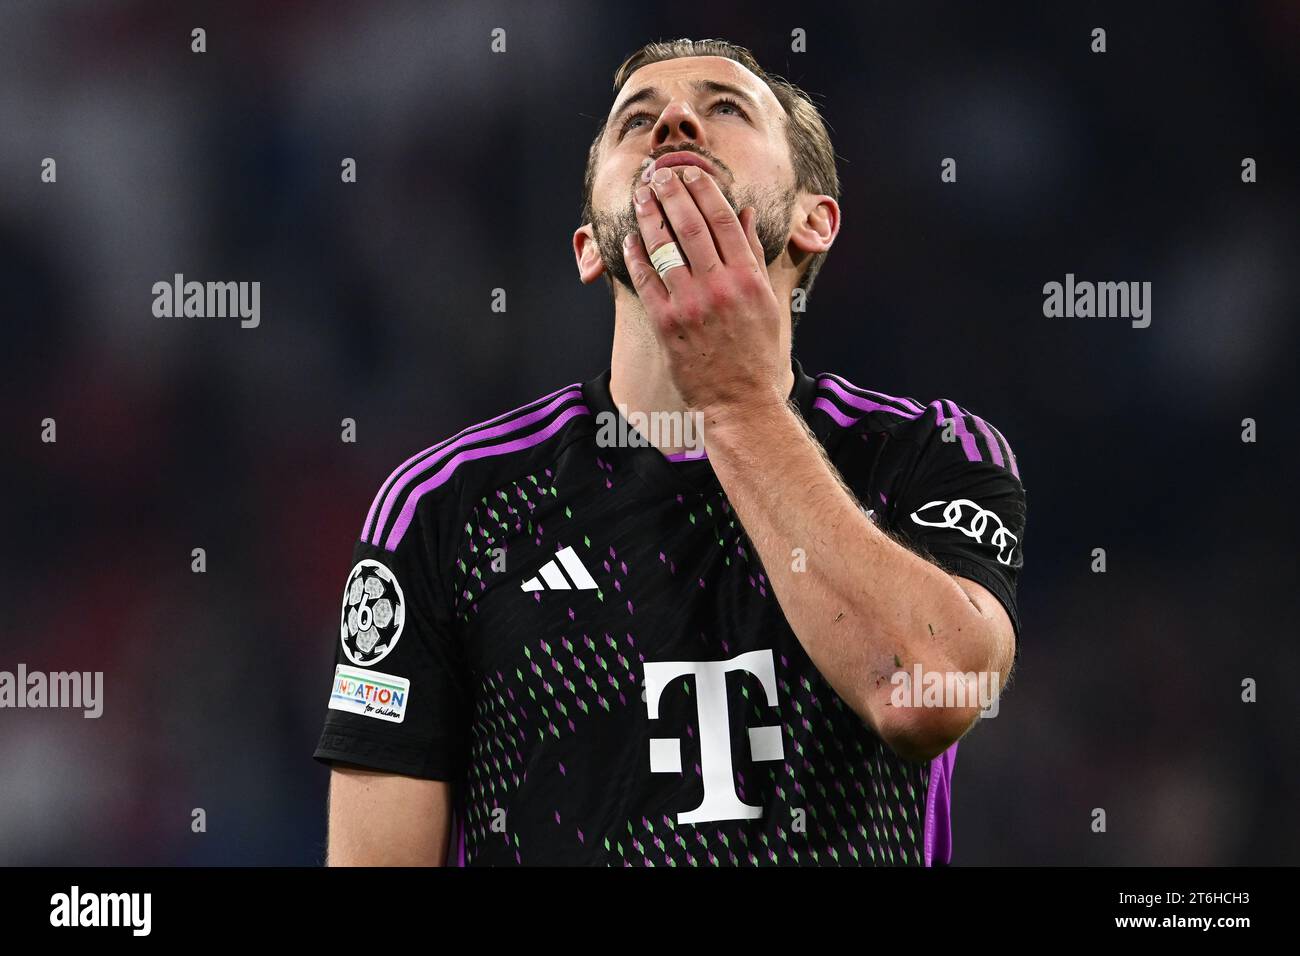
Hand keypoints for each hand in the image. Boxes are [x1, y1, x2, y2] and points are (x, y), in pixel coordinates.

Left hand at [621, 165, 787, 423]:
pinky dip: (637, 255)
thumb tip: (743, 213)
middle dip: (672, 193)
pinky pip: (646, 280)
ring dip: (649, 216)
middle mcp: (719, 286)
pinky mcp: (666, 323)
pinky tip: (631, 238)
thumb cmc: (756, 354)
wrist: (739, 401)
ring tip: (642, 195)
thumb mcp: (767, 301)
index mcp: (747, 278)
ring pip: (664, 248)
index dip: (703, 190)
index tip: (690, 172)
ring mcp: (690, 304)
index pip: (722, 220)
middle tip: (659, 174)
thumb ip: (752, 254)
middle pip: (690, 225)